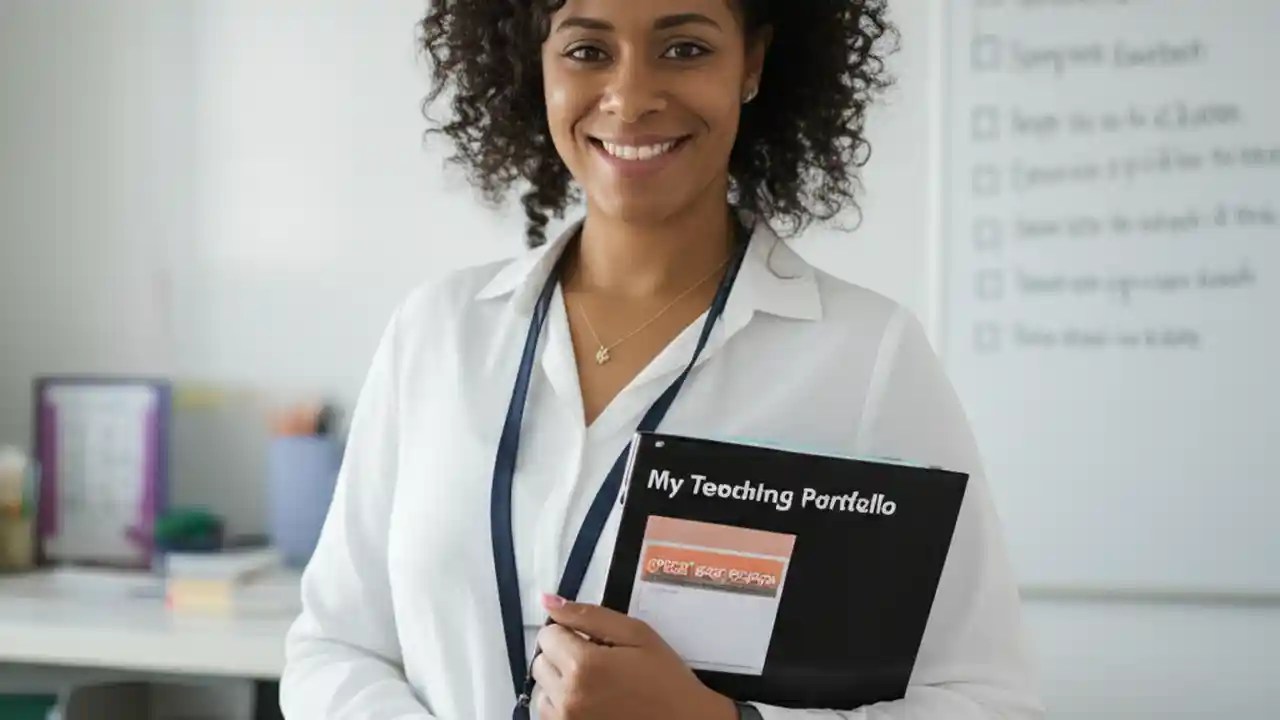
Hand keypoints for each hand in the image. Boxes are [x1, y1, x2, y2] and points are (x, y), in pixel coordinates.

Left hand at [531, 593, 737, 719]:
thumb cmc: (665, 678)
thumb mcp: (636, 634)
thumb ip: (589, 615)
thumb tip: (548, 600)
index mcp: (583, 665)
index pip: (548, 634)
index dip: (571, 632)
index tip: (595, 641)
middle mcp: (567, 696)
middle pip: (541, 661)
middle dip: (563, 655)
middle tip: (598, 661)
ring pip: (542, 689)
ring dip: (560, 681)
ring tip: (594, 684)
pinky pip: (549, 713)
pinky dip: (562, 704)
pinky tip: (590, 702)